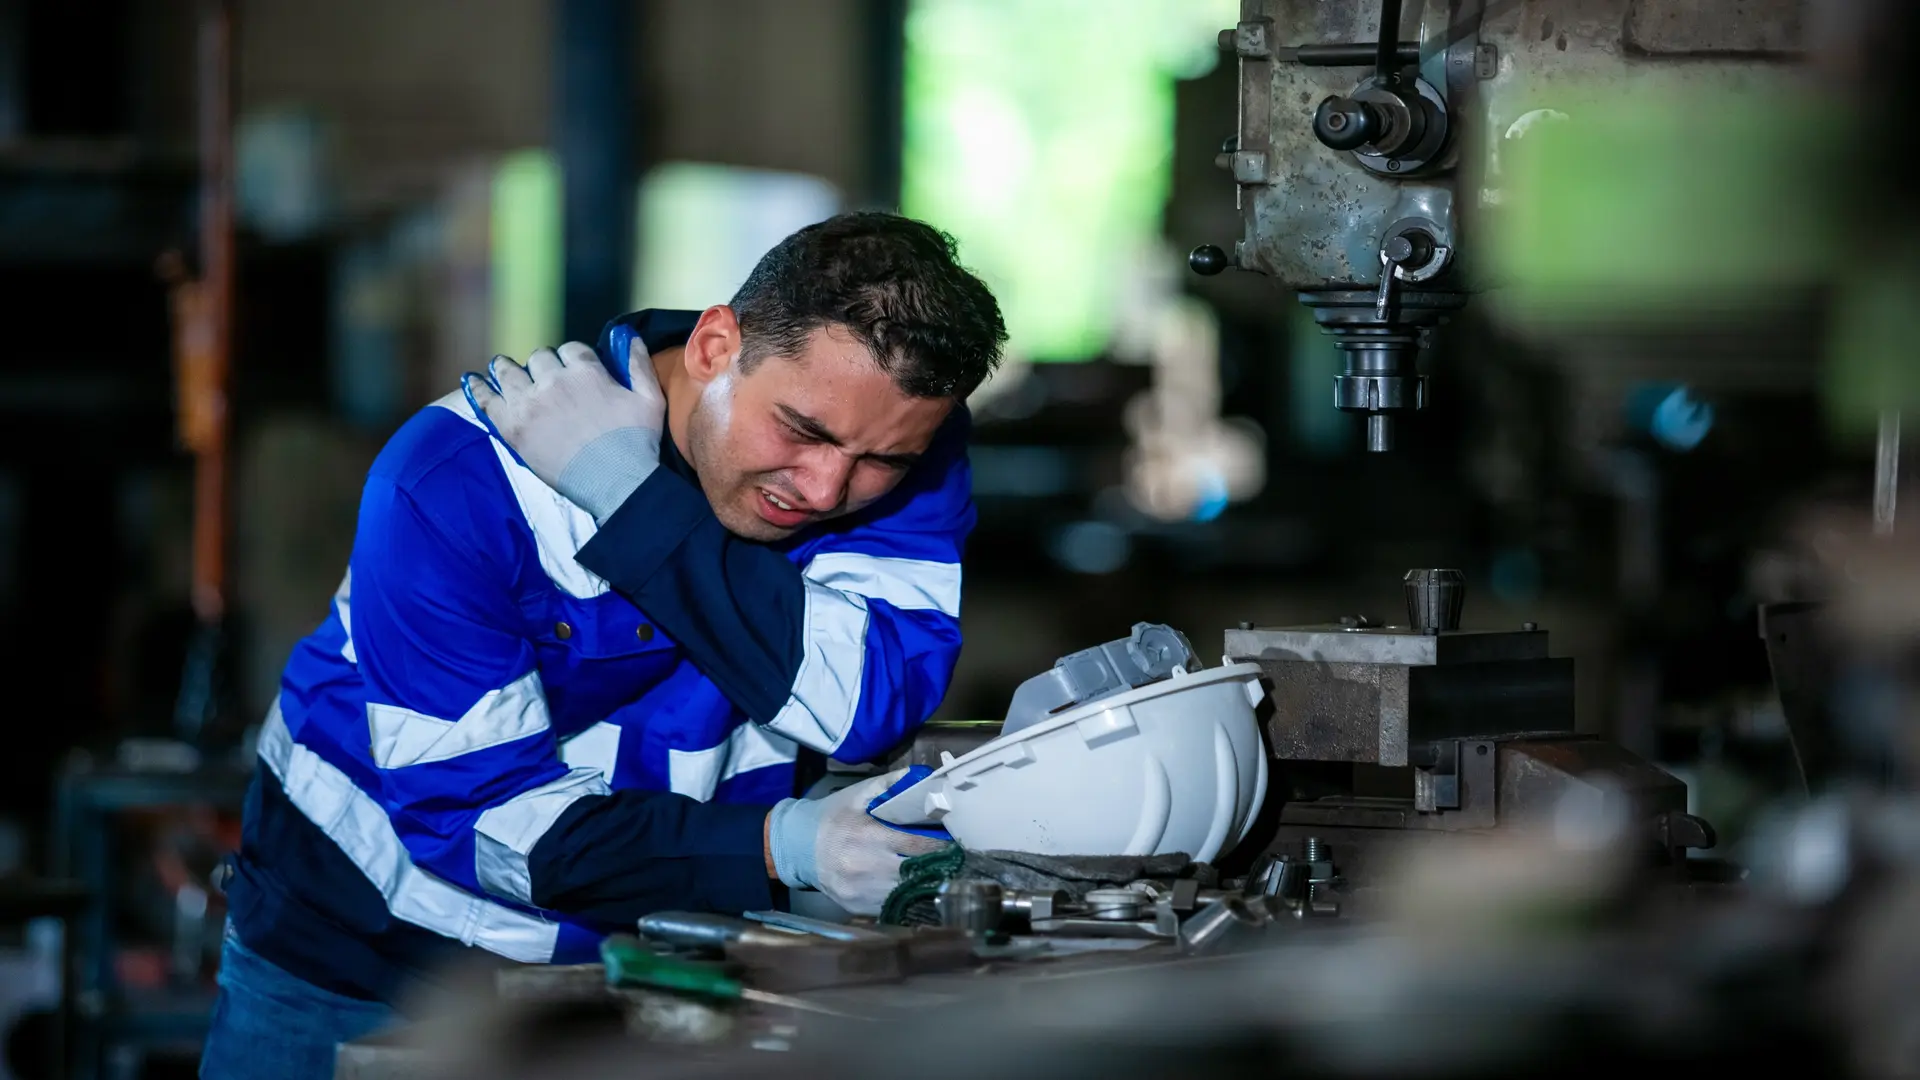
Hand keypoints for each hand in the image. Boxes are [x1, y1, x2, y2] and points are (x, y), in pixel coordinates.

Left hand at [462, 339, 665, 521]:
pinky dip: (478, 387)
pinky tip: (471, 380)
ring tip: (502, 368)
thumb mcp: (650, 398)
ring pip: (508, 371)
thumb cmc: (637, 443)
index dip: (572, 358)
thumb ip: (638, 363)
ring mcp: (530, 403)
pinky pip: (487, 399)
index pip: (572, 349)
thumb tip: (626, 332)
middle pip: (540, 358)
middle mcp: (554, 381)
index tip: (573, 370)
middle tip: (544, 380)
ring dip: (506, 368)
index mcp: (587, 371)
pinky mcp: (513, 427)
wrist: (615, 483)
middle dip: (543, 365)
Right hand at [766, 770, 948, 915]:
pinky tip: (918, 891)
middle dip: (940, 869)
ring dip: (927, 887)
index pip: (919, 847)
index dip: (944, 847)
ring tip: (943, 877)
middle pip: (918, 874)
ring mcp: (862, 892)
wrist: (796, 847)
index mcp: (870, 836)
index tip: (960, 844)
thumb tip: (924, 776)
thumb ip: (891, 784)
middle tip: (958, 863)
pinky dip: (908, 900)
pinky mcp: (858, 908)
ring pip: (908, 896)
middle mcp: (867, 868)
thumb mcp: (858, 794)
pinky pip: (893, 908)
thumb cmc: (833, 817)